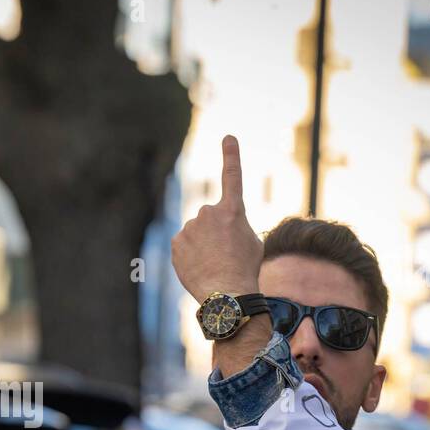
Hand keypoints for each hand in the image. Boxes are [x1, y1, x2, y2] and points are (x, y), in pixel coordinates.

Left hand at [171, 135, 262, 303]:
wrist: (227, 293)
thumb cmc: (245, 269)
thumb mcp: (252, 241)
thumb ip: (237, 225)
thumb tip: (224, 227)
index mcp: (233, 210)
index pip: (232, 176)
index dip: (231, 155)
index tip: (228, 137)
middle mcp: (209, 212)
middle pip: (210, 218)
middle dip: (215, 231)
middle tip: (224, 253)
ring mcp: (190, 227)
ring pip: (196, 232)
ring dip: (202, 244)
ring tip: (213, 263)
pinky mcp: (177, 242)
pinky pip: (183, 245)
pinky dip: (189, 254)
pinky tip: (199, 267)